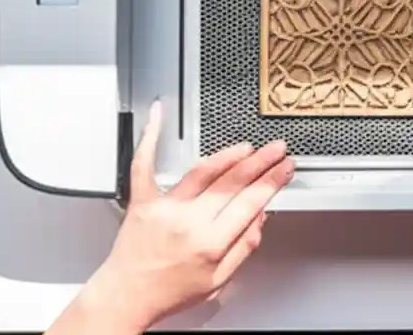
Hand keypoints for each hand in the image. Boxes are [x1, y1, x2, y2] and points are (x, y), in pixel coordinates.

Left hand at [48, 101, 293, 334]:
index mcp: (210, 243)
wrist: (127, 295)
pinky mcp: (143, 201)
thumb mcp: (218, 282)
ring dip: (229, 155)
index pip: (250, 203)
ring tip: (248, 147)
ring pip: (202, 171)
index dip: (272, 182)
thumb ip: (243, 248)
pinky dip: (149, 138)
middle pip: (232, 183)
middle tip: (276, 149)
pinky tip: (157, 117)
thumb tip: (259, 218)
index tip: (285, 169)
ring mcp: (165, 208)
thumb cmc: (169, 292)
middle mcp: (189, 222)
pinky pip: (144, 165)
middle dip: (260, 162)